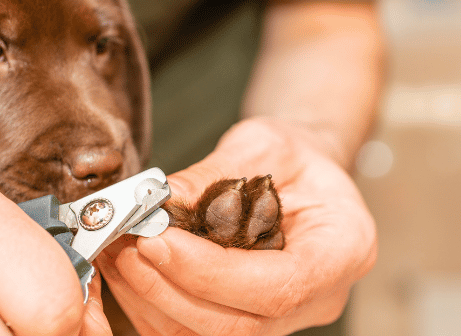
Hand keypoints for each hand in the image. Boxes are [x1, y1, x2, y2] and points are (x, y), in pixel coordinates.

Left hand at [96, 118, 376, 334]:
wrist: (302, 172)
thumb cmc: (294, 156)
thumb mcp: (263, 144)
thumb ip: (215, 175)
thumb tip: (159, 202)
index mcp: (343, 250)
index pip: (278, 287)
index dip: (212, 274)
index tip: (158, 241)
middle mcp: (320, 297)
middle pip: (241, 325)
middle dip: (172, 291)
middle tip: (127, 248)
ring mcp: (286, 318)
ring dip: (153, 301)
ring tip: (117, 253)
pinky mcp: (248, 320)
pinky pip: (196, 332)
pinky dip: (154, 307)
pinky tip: (127, 270)